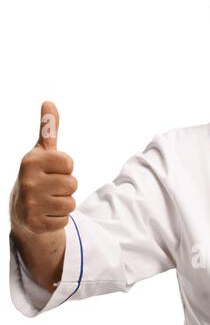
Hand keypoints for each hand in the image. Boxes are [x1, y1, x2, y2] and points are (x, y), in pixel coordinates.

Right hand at [12, 102, 76, 236]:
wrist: (21, 211)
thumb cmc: (37, 176)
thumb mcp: (41, 153)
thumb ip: (48, 129)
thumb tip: (49, 101)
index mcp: (30, 161)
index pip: (68, 163)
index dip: (64, 168)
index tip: (50, 170)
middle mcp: (27, 181)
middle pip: (72, 183)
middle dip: (65, 187)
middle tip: (49, 188)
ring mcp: (30, 203)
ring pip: (71, 202)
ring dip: (64, 203)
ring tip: (48, 201)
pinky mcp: (36, 223)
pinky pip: (65, 219)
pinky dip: (59, 218)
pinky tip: (45, 215)